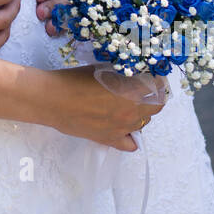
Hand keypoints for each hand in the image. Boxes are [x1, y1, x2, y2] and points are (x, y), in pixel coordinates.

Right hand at [41, 65, 166, 151]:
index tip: (150, 75)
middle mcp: (133, 113)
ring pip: (143, 123)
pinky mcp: (109, 140)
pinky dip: (130, 136)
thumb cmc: (75, 80)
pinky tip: (122, 126)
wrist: (53, 100)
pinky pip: (130, 144)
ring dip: (140, 112)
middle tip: (140, 88)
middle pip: (156, 107)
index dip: (157, 80)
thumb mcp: (104, 69)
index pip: (160, 89)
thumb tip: (134, 73)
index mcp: (133, 93)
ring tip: (125, 103)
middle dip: (151, 96)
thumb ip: (124, 74)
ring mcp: (122, 129)